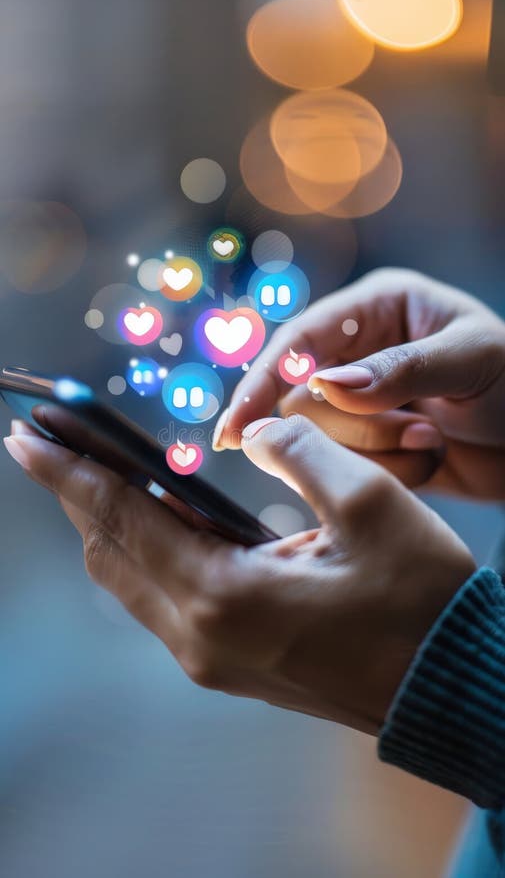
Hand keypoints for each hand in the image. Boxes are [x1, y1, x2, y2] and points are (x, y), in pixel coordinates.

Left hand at [4, 416, 473, 733]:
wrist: (447, 688)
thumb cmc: (421, 602)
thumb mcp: (372, 504)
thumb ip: (298, 450)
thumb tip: (252, 433)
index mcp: (227, 595)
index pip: (123, 518)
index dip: (70, 470)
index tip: (26, 435)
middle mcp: (201, 637)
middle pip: (110, 553)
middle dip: (76, 493)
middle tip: (50, 442)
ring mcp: (211, 659)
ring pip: (130, 581)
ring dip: (108, 523)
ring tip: (92, 472)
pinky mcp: (228, 665)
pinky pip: (162, 600)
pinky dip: (145, 552)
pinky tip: (154, 519)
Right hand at [216, 269, 504, 498]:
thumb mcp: (471, 359)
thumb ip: (397, 369)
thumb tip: (321, 386)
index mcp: (377, 308)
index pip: (298, 342)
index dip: (261, 385)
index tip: (235, 433)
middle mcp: (360, 353)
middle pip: (304, 401)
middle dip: (360, 428)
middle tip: (426, 432)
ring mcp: (365, 405)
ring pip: (322, 442)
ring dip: (380, 452)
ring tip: (436, 443)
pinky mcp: (374, 448)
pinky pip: (349, 471)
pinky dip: (390, 474)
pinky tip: (432, 460)